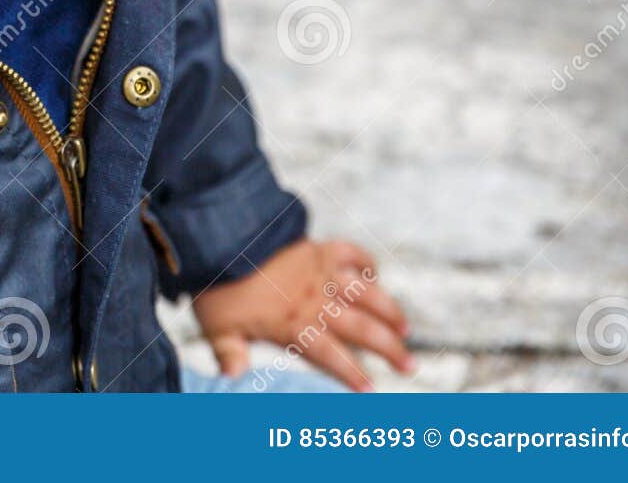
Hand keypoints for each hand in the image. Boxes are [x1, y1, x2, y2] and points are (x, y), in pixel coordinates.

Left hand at [190, 237, 412, 390]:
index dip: (352, 374)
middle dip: (389, 349)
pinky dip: (367, 261)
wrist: (218, 235)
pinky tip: (377, 274)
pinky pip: (351, 252)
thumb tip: (231, 384)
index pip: (331, 355)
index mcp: (293, 324)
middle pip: (361, 327)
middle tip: (410, 367)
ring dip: (390, 310)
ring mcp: (320, 272)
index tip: (372, 391)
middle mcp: (314, 300)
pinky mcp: (318, 248)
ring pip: (367, 293)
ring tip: (405, 329)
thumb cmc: (217, 286)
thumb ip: (230, 356)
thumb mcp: (218, 328)